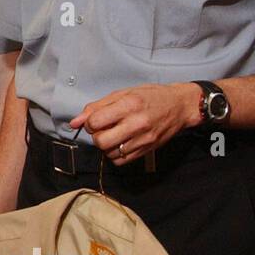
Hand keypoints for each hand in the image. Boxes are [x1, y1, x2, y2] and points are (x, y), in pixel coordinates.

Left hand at [68, 82, 201, 165]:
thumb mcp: (122, 93)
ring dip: (106, 146)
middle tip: (103, 129)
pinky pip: (121, 161)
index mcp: (129, 105)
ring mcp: (143, 139)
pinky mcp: (147, 150)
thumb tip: (75, 121)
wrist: (179, 106)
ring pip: (109, 153)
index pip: (95, 122)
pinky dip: (115, 154)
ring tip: (114, 134)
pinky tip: (120, 143)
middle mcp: (137, 123)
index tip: (95, 120)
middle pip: (101, 141)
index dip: (90, 122)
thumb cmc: (151, 96)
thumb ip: (96, 107)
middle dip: (96, 136)